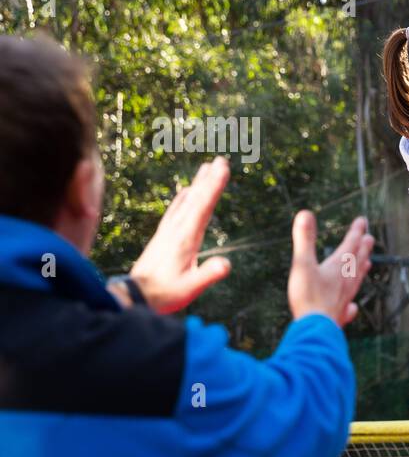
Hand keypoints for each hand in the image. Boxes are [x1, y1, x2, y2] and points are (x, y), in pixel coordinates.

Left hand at [128, 157, 232, 313]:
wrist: (134, 297)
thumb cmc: (164, 294)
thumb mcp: (190, 289)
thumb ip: (208, 275)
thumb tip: (226, 264)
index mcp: (185, 238)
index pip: (203, 207)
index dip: (214, 186)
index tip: (223, 167)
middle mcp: (176, 230)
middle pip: (196, 199)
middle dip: (209, 179)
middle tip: (220, 159)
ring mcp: (168, 232)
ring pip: (186, 201)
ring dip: (198, 184)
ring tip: (206, 168)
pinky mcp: (163, 237)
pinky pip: (176, 210)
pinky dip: (183, 198)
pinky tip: (185, 192)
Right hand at [288, 212, 374, 326]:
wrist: (315, 329)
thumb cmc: (308, 297)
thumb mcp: (302, 264)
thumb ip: (304, 239)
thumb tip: (305, 213)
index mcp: (339, 267)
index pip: (351, 244)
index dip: (356, 231)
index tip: (362, 220)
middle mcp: (346, 282)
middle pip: (358, 261)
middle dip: (363, 248)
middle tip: (369, 238)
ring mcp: (345, 299)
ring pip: (356, 281)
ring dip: (362, 270)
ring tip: (367, 264)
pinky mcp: (340, 315)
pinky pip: (349, 307)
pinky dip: (352, 304)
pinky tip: (353, 306)